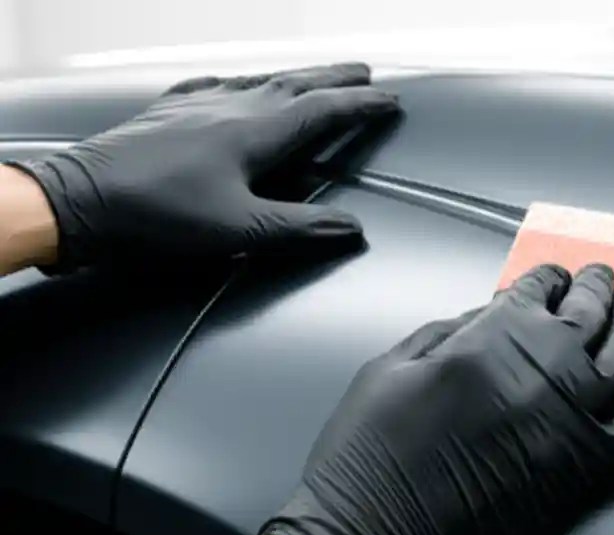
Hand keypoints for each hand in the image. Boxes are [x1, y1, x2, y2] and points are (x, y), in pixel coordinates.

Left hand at [7, 63, 398, 271]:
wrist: (75, 202)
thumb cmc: (153, 217)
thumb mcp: (238, 231)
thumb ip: (299, 229)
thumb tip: (351, 228)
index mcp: (253, 134)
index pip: (322, 112)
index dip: (360, 106)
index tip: (388, 100)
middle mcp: (227, 110)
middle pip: (293, 84)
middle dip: (333, 79)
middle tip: (362, 74)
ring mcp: (193, 108)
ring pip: (256, 81)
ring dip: (292, 77)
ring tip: (312, 76)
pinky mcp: (163, 116)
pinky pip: (211, 87)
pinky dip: (236, 83)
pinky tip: (231, 85)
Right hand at [260, 264, 613, 534]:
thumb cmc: (372, 455)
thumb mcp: (394, 365)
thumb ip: (452, 330)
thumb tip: (493, 314)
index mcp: (495, 337)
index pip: (539, 288)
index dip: (549, 277)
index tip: (553, 276)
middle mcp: (545, 370)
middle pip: (590, 312)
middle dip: (598, 288)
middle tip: (604, 277)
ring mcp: (574, 418)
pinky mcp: (587, 467)